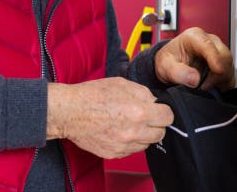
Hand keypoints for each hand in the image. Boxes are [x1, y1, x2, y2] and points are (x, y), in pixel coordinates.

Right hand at [47, 77, 173, 158]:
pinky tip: (118, 130)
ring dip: (143, 133)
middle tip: (144, 116)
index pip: (167, 117)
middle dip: (155, 123)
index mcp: (139, 112)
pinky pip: (132, 150)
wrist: (69, 112)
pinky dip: (130, 141)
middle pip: (160, 133)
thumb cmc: (91, 95)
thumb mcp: (120, 83)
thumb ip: (142, 92)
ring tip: (128, 122)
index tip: (158, 109)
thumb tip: (153, 101)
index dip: (163, 110)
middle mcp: (134, 132)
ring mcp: (124, 145)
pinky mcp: (115, 154)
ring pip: (147, 143)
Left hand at [154, 27, 234, 90]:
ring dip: (220, 80)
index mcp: (194, 36)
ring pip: (229, 66)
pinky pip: (230, 75)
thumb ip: (178, 72)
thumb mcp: (166, 66)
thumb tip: (194, 79)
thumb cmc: (168, 61)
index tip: (218, 70)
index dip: (215, 58)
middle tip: (203, 85)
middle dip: (217, 73)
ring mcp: (218, 52)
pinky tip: (210, 85)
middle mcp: (209, 41)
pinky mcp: (223, 64)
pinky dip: (223, 83)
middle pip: (224, 56)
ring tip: (203, 85)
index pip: (209, 45)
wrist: (170, 65)